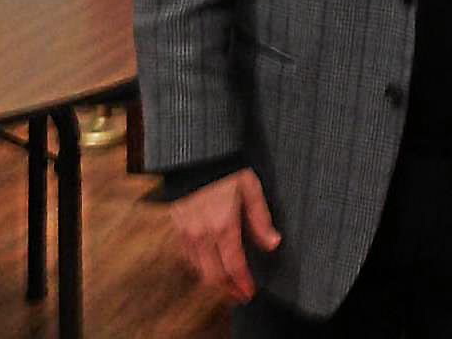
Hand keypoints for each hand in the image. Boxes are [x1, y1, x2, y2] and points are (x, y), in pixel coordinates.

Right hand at [169, 169, 281, 302]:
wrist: (195, 157)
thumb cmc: (226, 169)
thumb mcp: (250, 188)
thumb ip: (261, 218)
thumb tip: (273, 243)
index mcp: (223, 226)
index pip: (233, 266)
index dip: (242, 283)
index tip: (250, 292)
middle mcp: (202, 235)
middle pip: (214, 276)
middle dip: (228, 289)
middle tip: (241, 294)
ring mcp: (187, 234)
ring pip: (199, 270)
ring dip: (214, 281)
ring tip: (228, 284)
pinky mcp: (177, 230)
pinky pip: (188, 258)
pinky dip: (200, 267)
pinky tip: (210, 265)